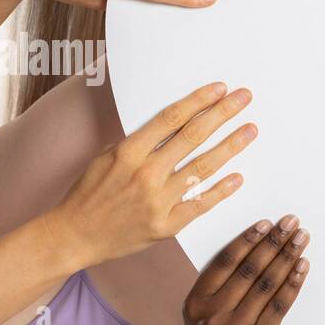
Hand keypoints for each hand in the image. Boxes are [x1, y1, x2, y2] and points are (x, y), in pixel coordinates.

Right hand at [44, 82, 254, 267]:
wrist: (74, 236)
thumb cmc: (89, 194)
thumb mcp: (106, 158)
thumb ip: (139, 144)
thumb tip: (171, 126)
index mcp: (129, 152)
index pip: (172, 118)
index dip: (198, 101)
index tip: (220, 89)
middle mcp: (146, 174)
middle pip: (193, 136)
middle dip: (222, 114)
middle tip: (244, 98)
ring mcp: (158, 201)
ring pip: (203, 168)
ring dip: (230, 147)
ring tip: (250, 130)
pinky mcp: (166, 225)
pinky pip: (200, 204)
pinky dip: (221, 190)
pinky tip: (238, 176)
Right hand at [182, 215, 309, 324]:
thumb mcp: (201, 319)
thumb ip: (216, 289)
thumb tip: (251, 250)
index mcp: (194, 303)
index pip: (224, 262)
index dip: (247, 240)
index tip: (266, 224)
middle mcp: (210, 315)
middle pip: (248, 269)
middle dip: (273, 242)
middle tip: (292, 224)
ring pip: (265, 285)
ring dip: (287, 258)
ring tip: (302, 241)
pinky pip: (278, 307)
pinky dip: (292, 285)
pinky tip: (302, 269)